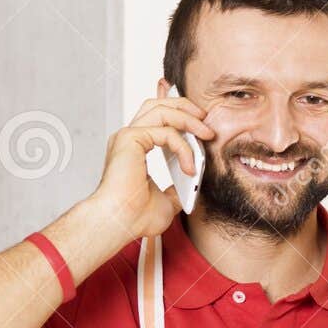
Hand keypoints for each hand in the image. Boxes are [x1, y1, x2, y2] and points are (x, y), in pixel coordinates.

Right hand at [85, 80, 217, 241]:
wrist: (121, 223)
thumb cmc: (135, 216)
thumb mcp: (167, 201)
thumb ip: (177, 189)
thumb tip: (191, 185)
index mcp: (135, 148)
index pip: (156, 117)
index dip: (178, 113)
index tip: (201, 124)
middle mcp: (129, 138)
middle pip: (158, 105)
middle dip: (185, 107)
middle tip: (206, 120)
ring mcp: (128, 136)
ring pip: (162, 110)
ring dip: (189, 120)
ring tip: (207, 134)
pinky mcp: (130, 139)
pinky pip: (166, 132)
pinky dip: (183, 147)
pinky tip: (189, 167)